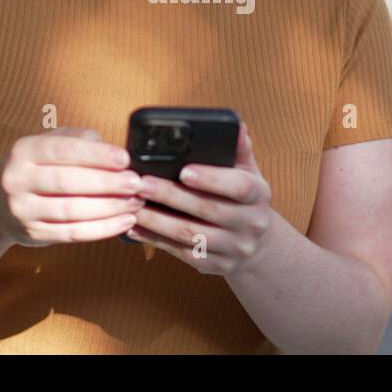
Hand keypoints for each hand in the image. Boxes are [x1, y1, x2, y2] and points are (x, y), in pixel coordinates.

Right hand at [0, 128, 144, 246]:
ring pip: (71, 210)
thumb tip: (111, 147)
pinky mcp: (33, 233)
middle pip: (68, 181)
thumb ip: (78, 139)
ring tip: (135, 204)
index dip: (96, 154)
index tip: (125, 159)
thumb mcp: (46, 144)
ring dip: (109, 208)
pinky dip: (102, 229)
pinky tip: (123, 222)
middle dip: (108, 183)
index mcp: (24, 150)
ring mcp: (22, 209)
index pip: (63, 149)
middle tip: (137, 184)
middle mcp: (17, 179)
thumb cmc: (34, 168)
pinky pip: (72, 234)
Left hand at [127, 122, 271, 274]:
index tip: (183, 170)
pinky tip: (136, 228)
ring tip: (132, 205)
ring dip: (156, 220)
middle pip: (207, 210)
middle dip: (170, 196)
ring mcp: (234, 249)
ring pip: (190, 235)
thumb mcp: (247, 173)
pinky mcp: (216, 266)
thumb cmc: (243, 199)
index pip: (239, 187)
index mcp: (258, 196)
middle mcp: (251, 224)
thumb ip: (238, 150)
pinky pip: (181, 253)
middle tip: (140, 183)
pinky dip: (156, 240)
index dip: (211, 179)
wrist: (256, 244)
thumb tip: (235, 125)